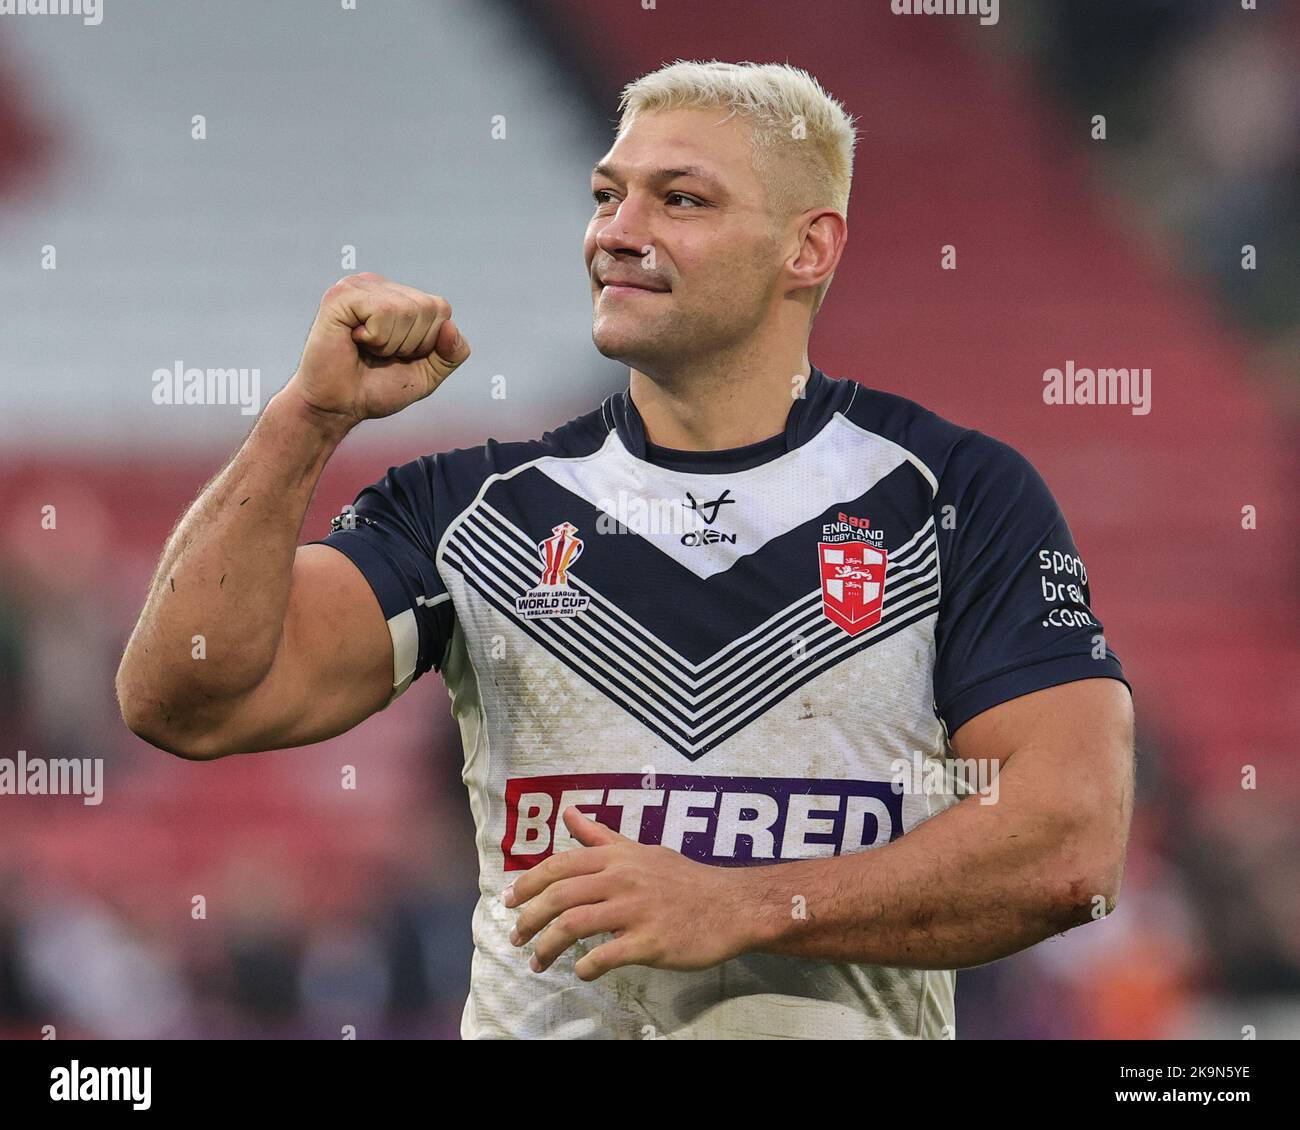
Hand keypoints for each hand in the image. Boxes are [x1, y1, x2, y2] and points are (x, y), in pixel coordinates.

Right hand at [287, 272, 470, 429]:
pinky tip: (354, 341)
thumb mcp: (427, 374)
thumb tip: (450, 326)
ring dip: (390, 343)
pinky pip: (383, 312)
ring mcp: (358, 287)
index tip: (398, 355)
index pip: (441, 308)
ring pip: (407, 310)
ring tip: (366, 348)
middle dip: (410, 344)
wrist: (339, 407)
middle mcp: (378, 285)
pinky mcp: (340, 296)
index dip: (427, 342)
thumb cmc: (376, 388)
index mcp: (398, 296)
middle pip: (428, 308)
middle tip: (379, 354)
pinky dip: (376, 338)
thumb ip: (451, 353)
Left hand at [503, 807, 752, 980]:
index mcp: (616, 857)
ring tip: (537, 963)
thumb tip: (568, 813)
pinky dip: (585, 967)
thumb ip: (601, 837)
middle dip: (529, 919)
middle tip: (516, 939)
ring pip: (574, 926)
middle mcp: (621, 879)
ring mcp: (635, 911)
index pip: (559, 865)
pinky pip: (605, 956)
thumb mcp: (641, 851)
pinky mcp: (650, 942)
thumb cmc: (683, 879)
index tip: (507, 902)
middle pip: (559, 896)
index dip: (527, 883)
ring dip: (547, 948)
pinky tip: (581, 972)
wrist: (730, 906)